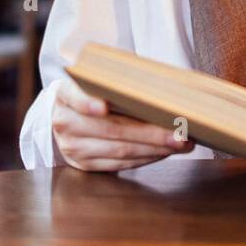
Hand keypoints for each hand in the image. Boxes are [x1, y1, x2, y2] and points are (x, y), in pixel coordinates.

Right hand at [52, 78, 193, 171]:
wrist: (66, 116)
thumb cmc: (92, 93)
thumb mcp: (94, 81)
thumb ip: (116, 82)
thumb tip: (161, 89)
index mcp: (64, 95)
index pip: (75, 98)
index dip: (87, 103)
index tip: (103, 106)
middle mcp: (65, 123)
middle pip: (111, 129)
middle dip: (150, 133)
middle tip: (179, 132)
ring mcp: (73, 147)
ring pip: (120, 150)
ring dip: (155, 148)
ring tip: (181, 143)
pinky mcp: (85, 165)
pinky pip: (120, 164)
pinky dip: (146, 158)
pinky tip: (164, 151)